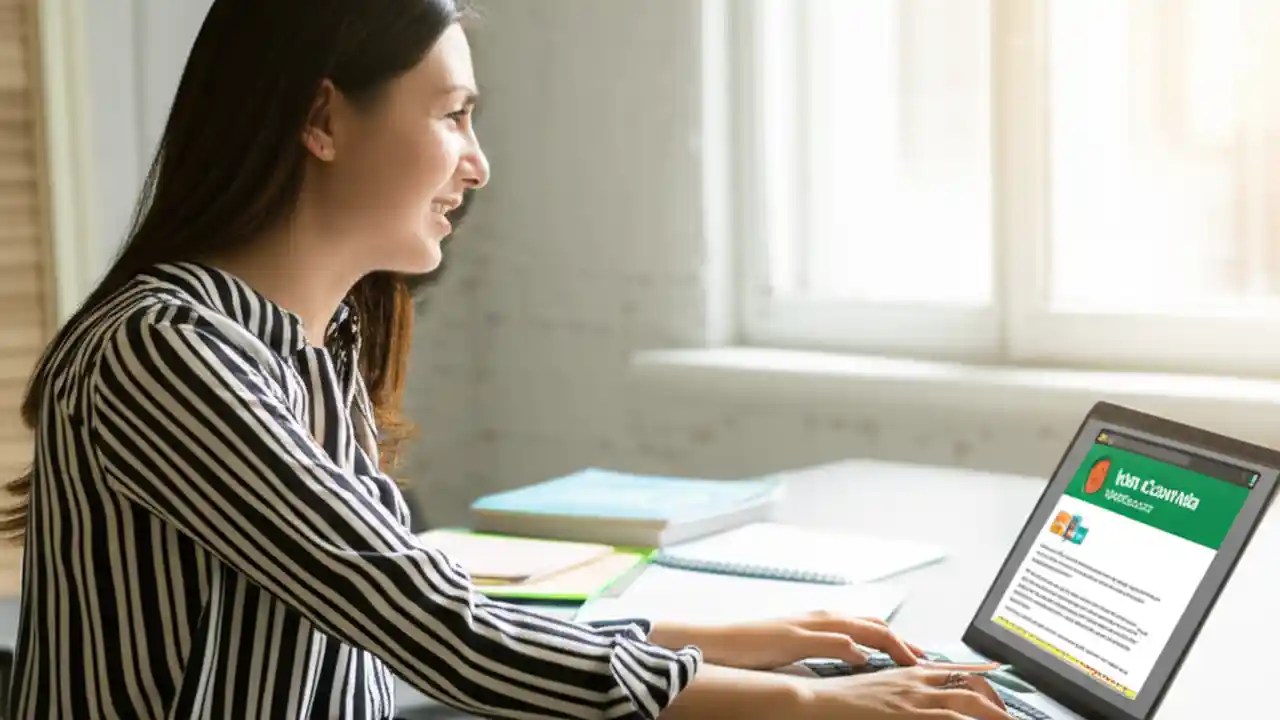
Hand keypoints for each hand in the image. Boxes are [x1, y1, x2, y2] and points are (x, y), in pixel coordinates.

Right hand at [650, 610, 924, 670]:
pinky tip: (864, 660)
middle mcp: (822, 617)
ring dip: (889, 641)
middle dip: (904, 641)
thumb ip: (827, 649)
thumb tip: (857, 658)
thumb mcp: (798, 647)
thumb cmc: (756, 647)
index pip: (872, 627)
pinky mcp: (793, 636)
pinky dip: (850, 648)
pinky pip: (829, 639)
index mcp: (823, 620)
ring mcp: (808, 625)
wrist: (720, 641)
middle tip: (928, 660)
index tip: (921, 657)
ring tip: (911, 659)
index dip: (899, 641)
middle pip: (875, 625)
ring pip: (860, 627)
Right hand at [801, 666, 1012, 719]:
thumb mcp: (875, 692)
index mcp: (909, 674)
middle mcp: (916, 682)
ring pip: (968, 706)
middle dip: (996, 703)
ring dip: (994, 716)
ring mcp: (913, 699)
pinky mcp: (907, 714)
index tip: (999, 682)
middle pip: (970, 687)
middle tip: (1011, 716)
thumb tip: (906, 701)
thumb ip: (898, 694)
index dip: (982, 678)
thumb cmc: (840, 701)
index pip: (956, 673)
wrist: (815, 701)